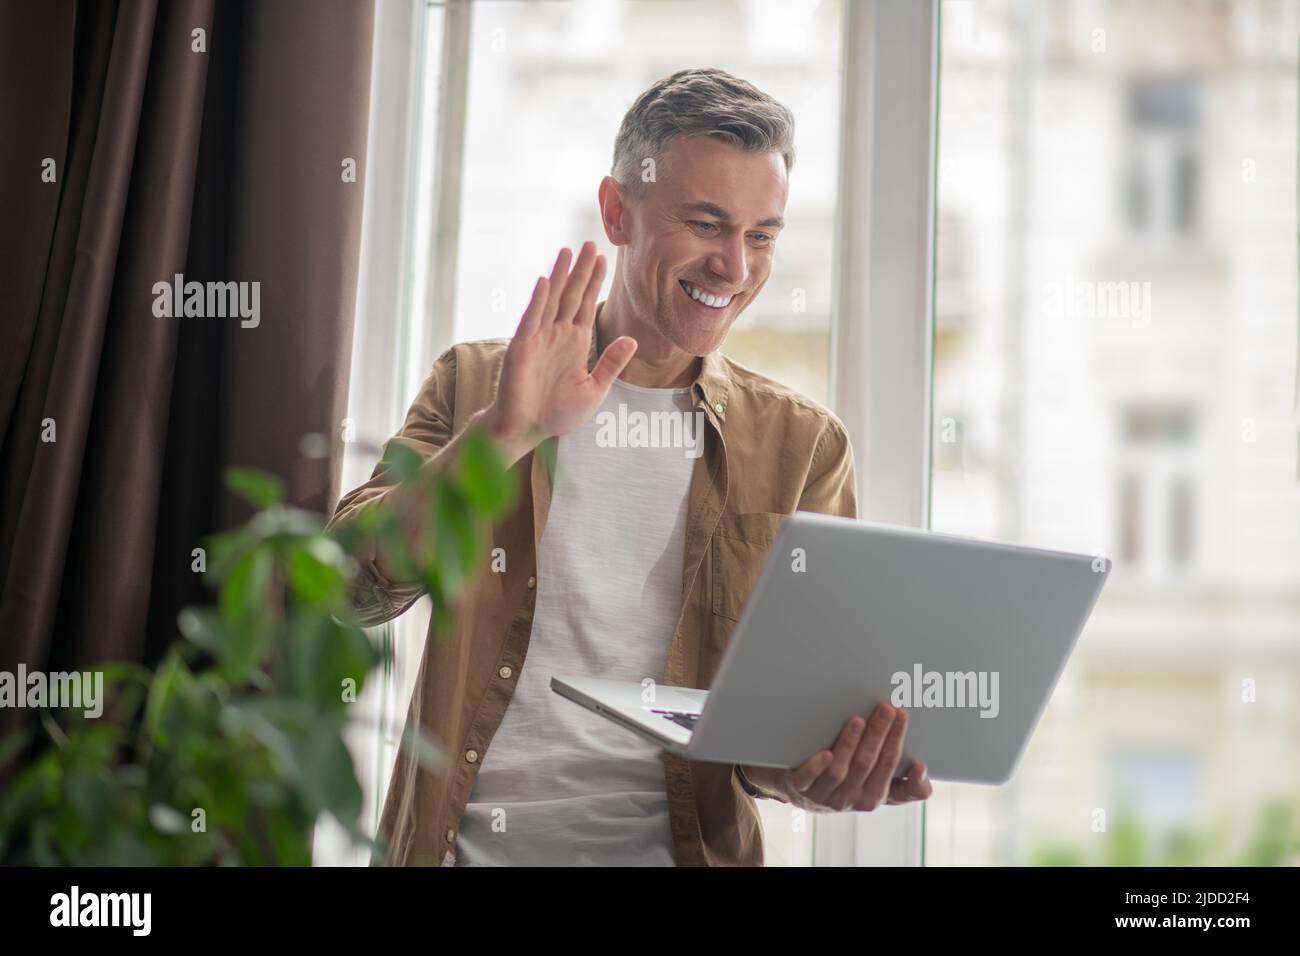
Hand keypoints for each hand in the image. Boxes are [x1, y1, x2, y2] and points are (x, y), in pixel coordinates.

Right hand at [484, 242, 636, 462]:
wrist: (527, 431)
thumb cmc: (557, 414)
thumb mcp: (594, 389)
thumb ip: (611, 363)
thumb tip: (632, 339)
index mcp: (575, 343)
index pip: (586, 305)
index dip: (595, 282)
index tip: (605, 259)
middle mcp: (557, 335)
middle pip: (571, 295)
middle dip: (582, 270)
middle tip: (590, 243)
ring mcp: (538, 339)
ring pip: (552, 300)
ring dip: (560, 276)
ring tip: (568, 251)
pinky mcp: (522, 347)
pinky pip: (531, 320)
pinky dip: (538, 300)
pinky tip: (547, 281)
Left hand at [741, 703, 932, 811]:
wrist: (794, 786)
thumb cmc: (842, 777)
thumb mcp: (872, 782)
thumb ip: (902, 781)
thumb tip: (922, 769)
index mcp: (872, 796)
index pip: (892, 776)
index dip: (903, 758)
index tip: (912, 741)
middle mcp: (849, 799)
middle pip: (868, 766)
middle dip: (880, 735)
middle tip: (887, 708)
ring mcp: (822, 794)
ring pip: (840, 772)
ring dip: (850, 744)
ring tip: (858, 719)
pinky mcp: (797, 787)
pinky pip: (807, 780)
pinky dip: (817, 768)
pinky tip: (825, 754)